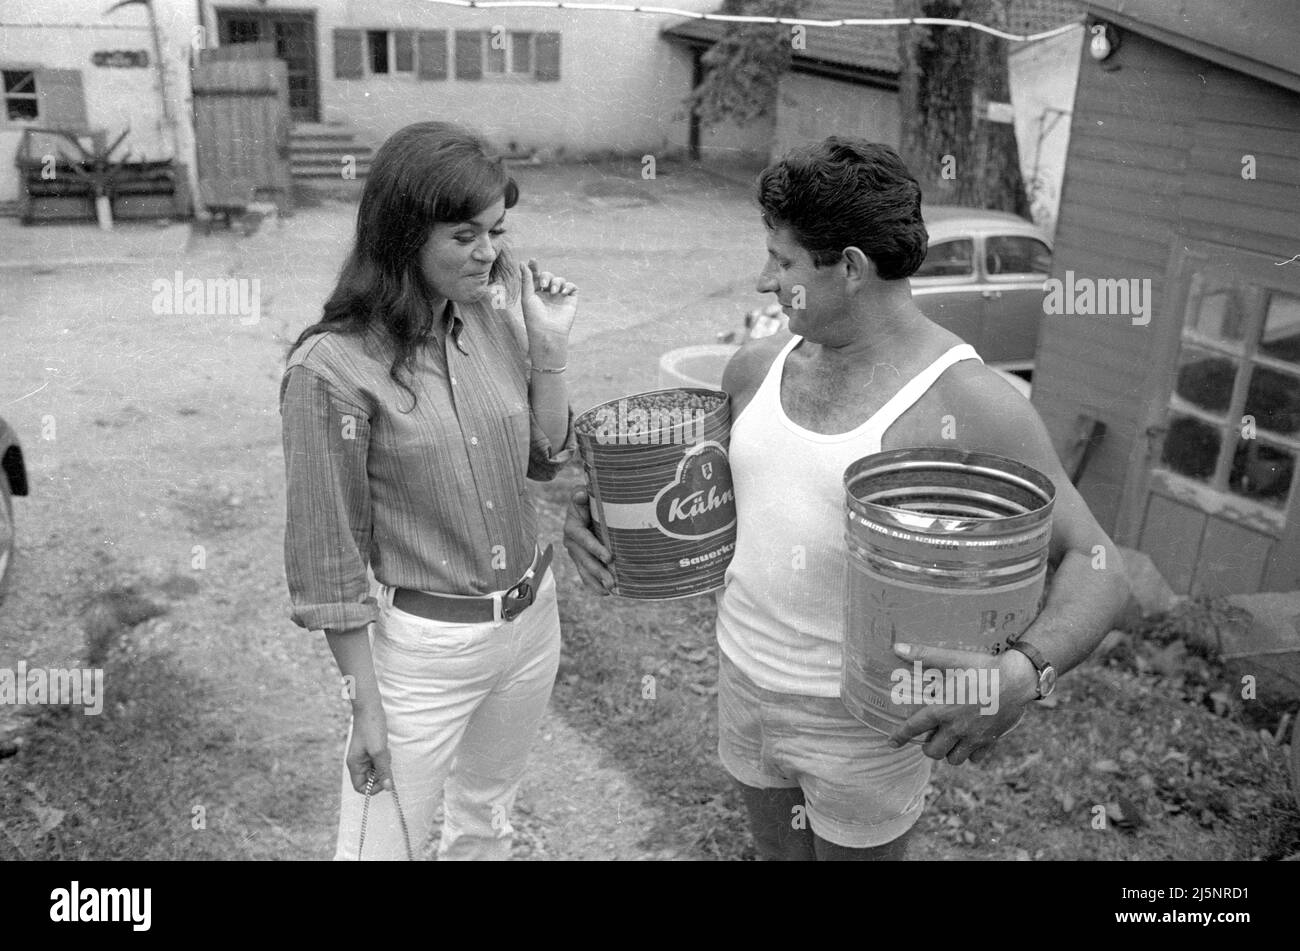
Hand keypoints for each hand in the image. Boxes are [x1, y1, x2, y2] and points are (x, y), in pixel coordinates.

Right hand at [346, 702, 392, 793]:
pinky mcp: (370, 749)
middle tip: (386, 761)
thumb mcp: (379, 751)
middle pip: (369, 779)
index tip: (385, 779)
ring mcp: (363, 755)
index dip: (373, 788)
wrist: (370, 707)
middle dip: (381, 773)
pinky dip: (384, 757)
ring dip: (383, 764)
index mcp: (354, 765)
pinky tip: (386, 748)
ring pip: (375, 769)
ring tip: (385, 752)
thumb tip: (389, 788)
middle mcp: (357, 762)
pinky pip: (378, 760)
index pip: (360, 787)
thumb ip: (384, 770)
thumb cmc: (371, 727)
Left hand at [520, 258, 577, 350]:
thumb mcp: (527, 297)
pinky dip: (568, 286)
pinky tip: (562, 293)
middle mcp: (548, 294)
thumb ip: (527, 279)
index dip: (534, 267)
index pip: (536, 276)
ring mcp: (560, 297)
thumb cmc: (534, 317)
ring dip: (556, 282)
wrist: (548, 333)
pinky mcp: (571, 301)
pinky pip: (572, 287)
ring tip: (553, 291)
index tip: (533, 261)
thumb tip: (522, 262)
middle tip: (543, 285)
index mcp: (536, 293)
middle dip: (546, 277)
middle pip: (548, 276)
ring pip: (560, 280)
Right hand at [563, 486, 614, 594]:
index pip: (582, 538)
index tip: (609, 557)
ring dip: (596, 581)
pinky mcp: (581, 560)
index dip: (595, 548)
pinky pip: (585, 575)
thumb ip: (580, 494)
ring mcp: (576, 553)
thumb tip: (580, 494)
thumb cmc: (590, 498)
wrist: (587, 506)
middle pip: (584, 559)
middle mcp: (571, 541)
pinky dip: (593, 585)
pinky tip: (605, 593)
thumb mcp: (584, 494)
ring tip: (610, 590)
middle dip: (597, 571)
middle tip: (612, 581)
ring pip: (584, 569)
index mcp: (572, 526)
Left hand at [887, 643, 1036, 764]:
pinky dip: (971, 754)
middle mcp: (957, 728)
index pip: (914, 728)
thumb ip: (924, 655)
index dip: (900, 736)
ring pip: (954, 759)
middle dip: (928, 747)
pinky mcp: (991, 740)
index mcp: (943, 710)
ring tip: (948, 740)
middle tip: (930, 737)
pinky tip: (969, 742)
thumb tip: (896, 648)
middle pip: (933, 752)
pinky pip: (976, 758)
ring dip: (948, 752)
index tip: (891, 743)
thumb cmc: (984, 667)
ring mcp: (975, 737)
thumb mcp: (953, 658)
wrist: (1018, 679)